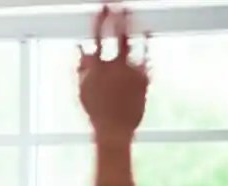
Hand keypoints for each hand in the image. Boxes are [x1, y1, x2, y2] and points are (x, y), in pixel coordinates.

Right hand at [78, 6, 148, 144]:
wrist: (115, 130)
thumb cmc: (97, 112)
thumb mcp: (83, 90)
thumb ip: (81, 68)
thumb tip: (80, 49)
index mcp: (95, 68)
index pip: (96, 37)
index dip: (99, 20)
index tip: (102, 7)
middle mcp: (113, 66)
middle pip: (117, 34)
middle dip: (117, 16)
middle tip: (118, 2)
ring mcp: (130, 71)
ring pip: (132, 41)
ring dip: (132, 25)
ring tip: (132, 12)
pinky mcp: (143, 78)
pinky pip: (145, 55)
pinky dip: (145, 42)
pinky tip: (147, 32)